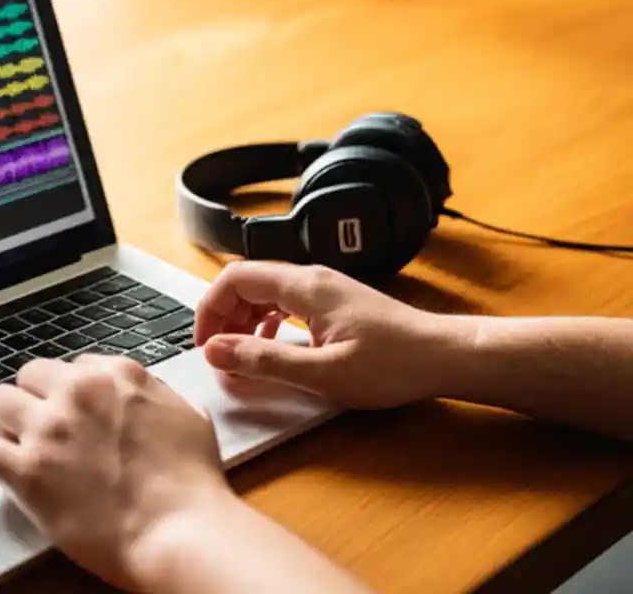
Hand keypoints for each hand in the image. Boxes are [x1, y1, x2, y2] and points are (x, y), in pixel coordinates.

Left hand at [0, 354, 232, 590]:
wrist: (181, 532)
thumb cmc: (192, 484)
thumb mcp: (186, 415)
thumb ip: (152, 393)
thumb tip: (134, 394)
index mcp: (115, 375)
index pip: (72, 366)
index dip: (70, 394)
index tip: (75, 415)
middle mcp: (77, 392)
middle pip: (29, 375)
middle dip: (35, 401)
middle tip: (47, 432)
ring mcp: (49, 429)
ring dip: (7, 426)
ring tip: (22, 450)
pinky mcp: (27, 470)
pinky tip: (3, 472)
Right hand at [195, 261, 470, 408]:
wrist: (446, 357)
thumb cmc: (395, 365)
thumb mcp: (321, 374)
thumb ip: (263, 362)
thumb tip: (216, 351)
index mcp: (304, 287)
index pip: (234, 279)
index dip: (209, 310)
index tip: (205, 345)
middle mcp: (312, 279)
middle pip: (246, 282)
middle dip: (223, 317)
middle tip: (220, 355)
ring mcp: (325, 288)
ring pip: (264, 292)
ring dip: (244, 321)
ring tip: (242, 356)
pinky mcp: (335, 303)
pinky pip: (285, 302)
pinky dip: (267, 323)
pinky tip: (274, 350)